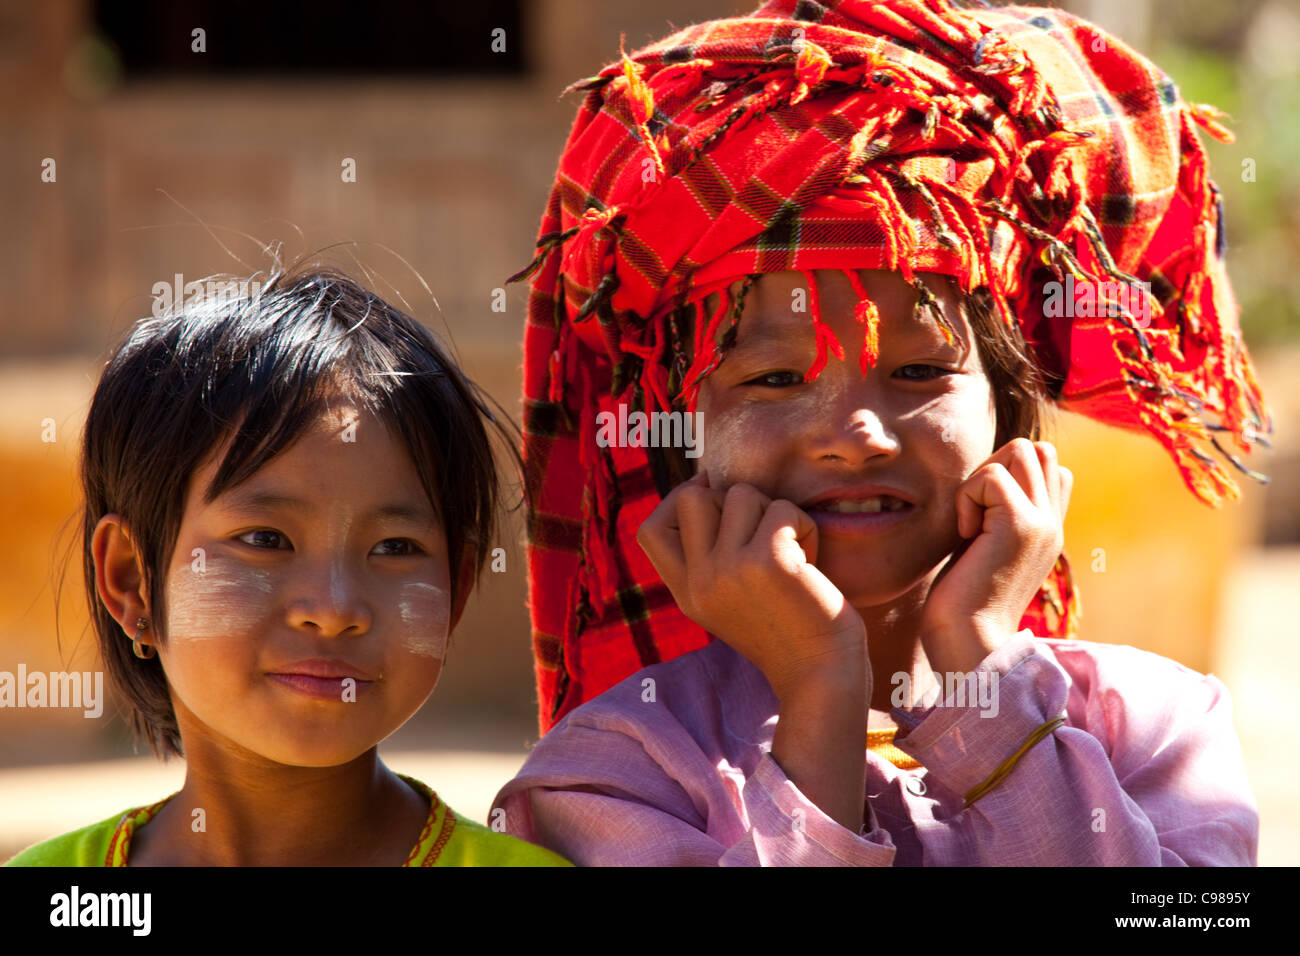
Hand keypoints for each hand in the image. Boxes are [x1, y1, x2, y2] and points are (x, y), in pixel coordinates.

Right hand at [636, 471, 866, 699]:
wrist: (822, 674)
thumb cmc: (787, 629)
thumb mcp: (728, 598)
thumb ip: (707, 556)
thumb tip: (704, 484)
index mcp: (686, 593)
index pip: (649, 531)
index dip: (675, 501)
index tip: (711, 494)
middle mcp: (699, 581)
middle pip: (692, 498)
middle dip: (732, 500)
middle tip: (763, 532)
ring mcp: (729, 570)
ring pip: (741, 494)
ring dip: (774, 513)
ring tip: (792, 551)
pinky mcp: (768, 561)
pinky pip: (781, 509)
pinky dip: (804, 526)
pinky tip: (811, 562)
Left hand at [919, 438, 1072, 673]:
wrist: (968, 642)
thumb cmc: (961, 602)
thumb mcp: (982, 547)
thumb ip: (992, 515)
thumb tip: (984, 480)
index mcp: (1047, 528)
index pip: (1050, 465)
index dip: (1008, 472)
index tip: (981, 513)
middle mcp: (1052, 522)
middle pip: (1034, 448)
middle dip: (992, 467)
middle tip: (973, 513)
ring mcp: (1042, 522)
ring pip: (1019, 449)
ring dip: (980, 478)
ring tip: (971, 523)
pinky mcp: (1020, 524)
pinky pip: (990, 475)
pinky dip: (966, 498)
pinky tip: (965, 536)